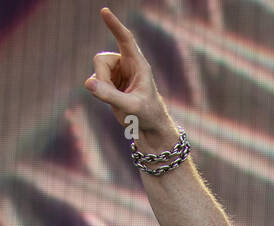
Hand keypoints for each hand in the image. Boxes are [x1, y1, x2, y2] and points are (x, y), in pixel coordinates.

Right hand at [83, 7, 167, 132]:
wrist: (148, 129)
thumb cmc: (146, 115)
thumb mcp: (129, 107)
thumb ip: (109, 95)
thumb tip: (88, 83)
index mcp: (138, 64)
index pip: (125, 39)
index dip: (114, 25)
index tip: (104, 11)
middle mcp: (126, 64)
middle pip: (101, 59)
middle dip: (101, 77)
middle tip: (109, 95)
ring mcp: (117, 73)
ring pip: (97, 71)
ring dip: (101, 86)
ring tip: (117, 101)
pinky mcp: (110, 82)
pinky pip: (96, 82)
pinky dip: (100, 92)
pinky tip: (114, 101)